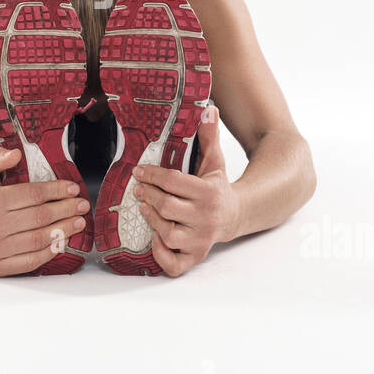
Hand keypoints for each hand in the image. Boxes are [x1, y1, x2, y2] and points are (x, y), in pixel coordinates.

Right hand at [0, 146, 88, 276]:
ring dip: (64, 231)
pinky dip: (49, 252)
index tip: (72, 189)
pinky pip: (30, 261)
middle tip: (81, 206)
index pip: (33, 195)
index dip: (57, 191)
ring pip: (38, 240)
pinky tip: (61, 242)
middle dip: (66, 210)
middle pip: (40, 218)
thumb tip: (15, 154)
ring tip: (77, 222)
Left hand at [134, 106, 238, 276]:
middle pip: (168, 207)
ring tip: (145, 207)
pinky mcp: (196, 257)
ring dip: (153, 221)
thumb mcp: (214, 161)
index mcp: (209, 193)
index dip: (152, 175)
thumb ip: (209, 136)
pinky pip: (175, 264)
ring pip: (169, 234)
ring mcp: (201, 240)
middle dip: (149, 195)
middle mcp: (206, 218)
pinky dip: (161, 255)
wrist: (235, 216)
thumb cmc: (217, 187)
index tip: (138, 171)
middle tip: (138, 188)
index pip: (174, 182)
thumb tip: (208, 109)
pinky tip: (155, 240)